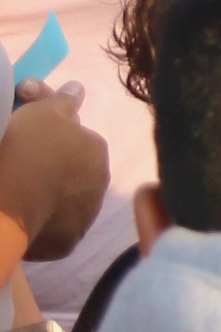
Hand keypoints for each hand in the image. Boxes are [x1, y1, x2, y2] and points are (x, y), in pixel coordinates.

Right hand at [0, 83, 109, 264]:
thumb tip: (78, 88)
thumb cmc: (25, 148)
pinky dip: (37, 222)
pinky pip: (51, 229)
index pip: (73, 138)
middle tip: (14, 160)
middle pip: (70, 170)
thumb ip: (64, 100)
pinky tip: (17, 214)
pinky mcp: (65, 243)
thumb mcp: (42, 112)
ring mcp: (86, 215)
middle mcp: (100, 182)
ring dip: (44, 194)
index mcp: (96, 149)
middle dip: (47, 164)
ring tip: (12, 189)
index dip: (46, 134)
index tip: (21, 133)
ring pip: (62, 200)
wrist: (5, 200)